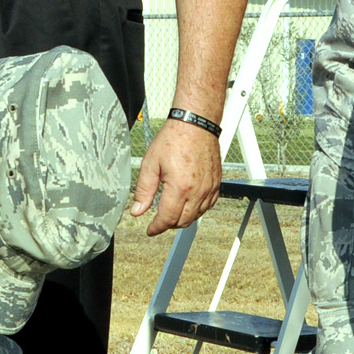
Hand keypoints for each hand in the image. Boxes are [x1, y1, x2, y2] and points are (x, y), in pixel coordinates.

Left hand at [130, 116, 222, 235]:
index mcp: (179, 188)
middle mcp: (197, 191)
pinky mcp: (216, 183)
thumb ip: (143, 190)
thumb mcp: (151, 164)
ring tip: (172, 213)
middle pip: (183, 221)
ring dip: (183, 218)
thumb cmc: (174, 139)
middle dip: (169, 225)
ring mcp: (209, 188)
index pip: (168, 219)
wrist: (196, 124)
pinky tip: (188, 204)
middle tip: (158, 221)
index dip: (157, 227)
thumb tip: (137, 210)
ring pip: (196, 215)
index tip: (151, 230)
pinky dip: (197, 210)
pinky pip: (208, 205)